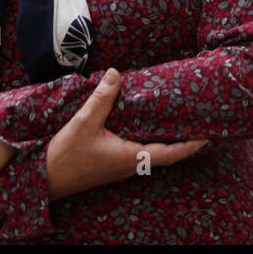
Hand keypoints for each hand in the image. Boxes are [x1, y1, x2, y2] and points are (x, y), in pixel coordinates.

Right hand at [45, 69, 208, 200]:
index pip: (170, 154)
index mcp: (130, 157)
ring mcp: (121, 166)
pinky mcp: (112, 164)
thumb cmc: (65, 156)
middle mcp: (131, 164)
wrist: (44, 180)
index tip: (208, 135)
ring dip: (167, 141)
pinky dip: (150, 140)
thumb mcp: (83, 123)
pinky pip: (139, 152)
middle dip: (184, 141)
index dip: (191, 145)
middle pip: (166, 154)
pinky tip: (147, 126)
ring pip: (152, 154)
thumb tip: (115, 73)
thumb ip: (101, 98)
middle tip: (199, 122)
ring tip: (179, 122)